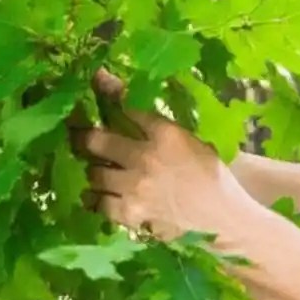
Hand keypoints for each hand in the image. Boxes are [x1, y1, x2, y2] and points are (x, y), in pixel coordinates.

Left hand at [76, 69, 260, 246]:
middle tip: (77, 135)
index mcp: (166, 134)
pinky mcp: (131, 213)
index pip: (127, 108)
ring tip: (95, 170)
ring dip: (93, 170)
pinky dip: (96, 199)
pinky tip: (96, 196)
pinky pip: (100, 203)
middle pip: (98, 140)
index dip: (108, 92)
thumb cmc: (213, 177)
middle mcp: (146, 156)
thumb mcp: (194, 142)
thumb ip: (163, 128)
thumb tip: (133, 111)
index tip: (97, 81)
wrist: (223, 218)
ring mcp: (135, 186)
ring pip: (94, 173)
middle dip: (83, 136)